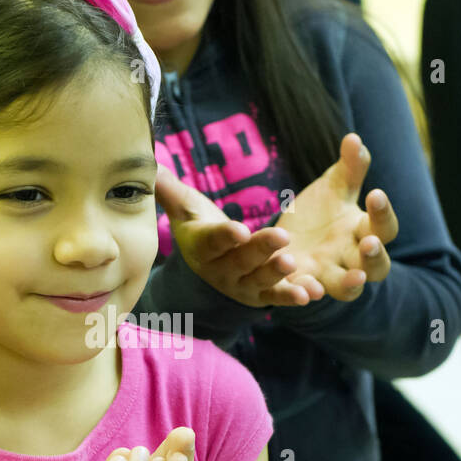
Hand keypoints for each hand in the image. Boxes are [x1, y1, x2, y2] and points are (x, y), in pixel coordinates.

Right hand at [155, 165, 324, 307]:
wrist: (210, 262)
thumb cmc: (199, 225)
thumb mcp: (186, 207)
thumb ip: (170, 189)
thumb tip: (150, 164)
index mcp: (201, 247)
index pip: (212, 241)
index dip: (224, 236)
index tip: (237, 229)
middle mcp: (220, 270)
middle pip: (241, 260)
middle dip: (260, 249)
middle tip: (281, 237)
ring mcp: (242, 285)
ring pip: (260, 280)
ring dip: (276, 273)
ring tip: (292, 262)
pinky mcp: (261, 295)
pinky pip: (277, 297)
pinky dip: (293, 296)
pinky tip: (310, 294)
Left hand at [277, 134, 397, 301]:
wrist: (284, 238)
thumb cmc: (319, 212)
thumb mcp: (332, 188)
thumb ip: (348, 168)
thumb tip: (354, 138)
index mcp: (363, 230)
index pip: (384, 227)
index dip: (383, 212)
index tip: (375, 193)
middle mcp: (351, 258)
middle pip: (377, 266)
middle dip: (375, 256)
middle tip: (370, 243)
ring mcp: (328, 275)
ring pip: (349, 288)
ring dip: (352, 285)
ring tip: (353, 279)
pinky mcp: (301, 286)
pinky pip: (308, 294)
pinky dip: (308, 293)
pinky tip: (305, 290)